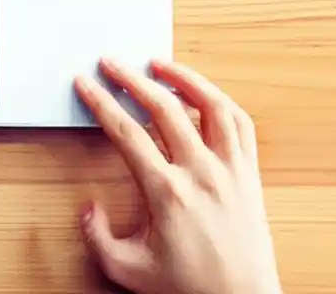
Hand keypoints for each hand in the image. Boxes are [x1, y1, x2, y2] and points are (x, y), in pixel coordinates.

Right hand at [75, 59, 280, 293]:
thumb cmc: (189, 286)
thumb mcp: (126, 268)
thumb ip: (97, 237)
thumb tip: (87, 207)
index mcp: (167, 192)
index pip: (126, 132)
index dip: (101, 103)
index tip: (86, 85)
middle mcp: (201, 174)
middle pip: (163, 108)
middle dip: (131, 79)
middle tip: (113, 64)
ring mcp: (230, 170)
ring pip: (209, 106)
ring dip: (183, 79)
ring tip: (160, 64)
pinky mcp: (249, 174)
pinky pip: (240, 124)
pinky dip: (220, 100)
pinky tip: (204, 92)